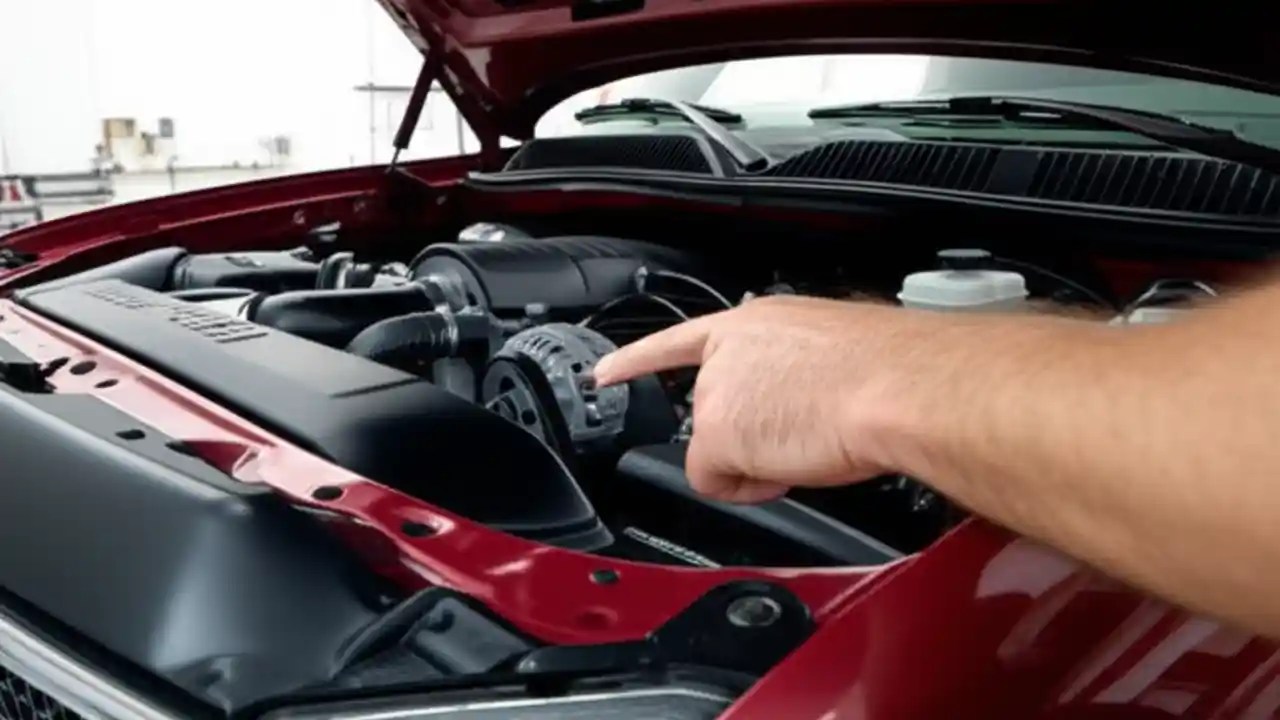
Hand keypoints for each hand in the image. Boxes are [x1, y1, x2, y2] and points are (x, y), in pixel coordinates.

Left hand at [593, 295, 926, 502]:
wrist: (896, 385)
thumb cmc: (887, 370)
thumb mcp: (831, 356)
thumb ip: (793, 372)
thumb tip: (801, 404)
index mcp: (757, 322)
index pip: (682, 340)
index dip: (637, 360)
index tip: (604, 372)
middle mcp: (727, 350)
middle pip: (714, 413)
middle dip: (750, 436)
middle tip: (805, 432)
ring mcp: (715, 391)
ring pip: (721, 451)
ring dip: (759, 460)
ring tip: (811, 440)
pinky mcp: (715, 433)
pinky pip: (717, 483)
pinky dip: (748, 489)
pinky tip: (786, 467)